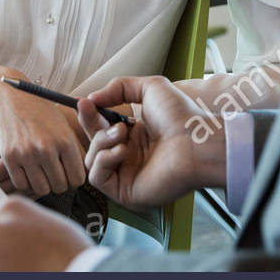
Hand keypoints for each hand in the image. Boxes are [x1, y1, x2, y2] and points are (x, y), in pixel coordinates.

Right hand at [0, 64, 85, 197]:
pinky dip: (25, 181)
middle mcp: (47, 148)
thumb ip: (73, 148)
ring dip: (42, 184)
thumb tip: (83, 172)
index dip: (74, 179)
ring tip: (41, 172)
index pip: (77, 178)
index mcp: (65, 139)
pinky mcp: (9, 157)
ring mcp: (26, 154)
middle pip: (60, 186)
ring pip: (41, 189)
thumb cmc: (38, 109)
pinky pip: (21, 184)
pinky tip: (27, 171)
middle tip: (54, 173)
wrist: (9, 95)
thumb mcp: (62, 122)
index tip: (68, 174)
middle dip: (59, 183)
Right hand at [78, 75, 226, 210]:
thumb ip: (120, 87)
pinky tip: (121, 150)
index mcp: (135, 137)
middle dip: (88, 125)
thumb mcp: (150, 88)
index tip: (83, 102)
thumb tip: (93, 97)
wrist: (196, 142)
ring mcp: (126, 175)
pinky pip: (97, 177)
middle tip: (89, 109)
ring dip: (101, 141)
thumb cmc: (182, 117)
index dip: (90, 116)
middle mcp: (129, 157)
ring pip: (92, 160)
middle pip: (93, 143)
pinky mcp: (125, 192)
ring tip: (122, 133)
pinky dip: (103, 160)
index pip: (102, 128)